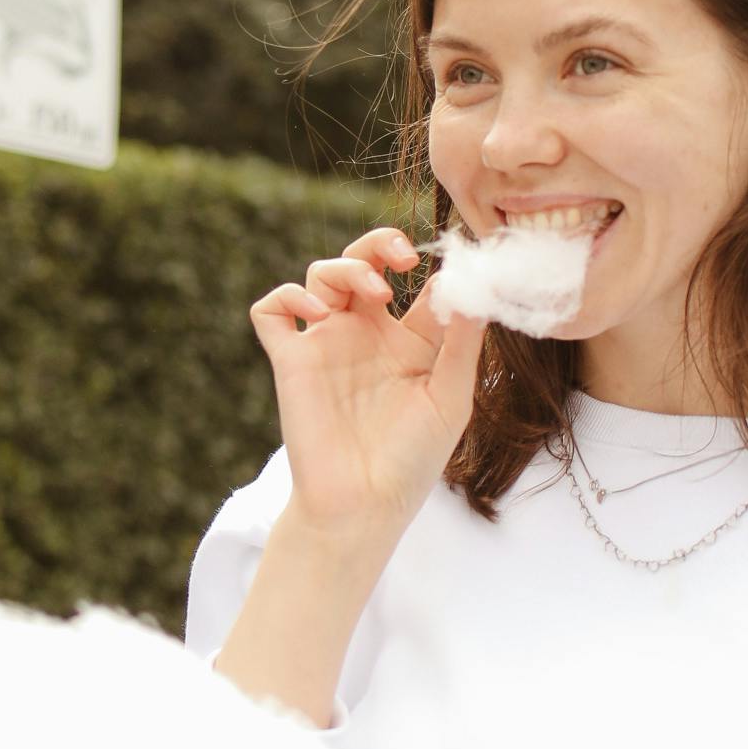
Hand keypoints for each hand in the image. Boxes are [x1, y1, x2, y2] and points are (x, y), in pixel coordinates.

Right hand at [249, 225, 485, 541]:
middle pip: (364, 261)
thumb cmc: (412, 460)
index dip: (436, 263)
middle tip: (404, 255)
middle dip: (380, 242)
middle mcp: (365, 335)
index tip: (455, 260)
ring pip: (320, 275)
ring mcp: (326, 345)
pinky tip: (317, 314)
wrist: (363, 506)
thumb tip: (476, 286)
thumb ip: (462, 342)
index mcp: (409, 341)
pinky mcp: (291, 362)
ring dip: (345, 267)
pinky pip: (270, 311)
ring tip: (374, 292)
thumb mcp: (451, 397)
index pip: (420, 283)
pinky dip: (287, 298)